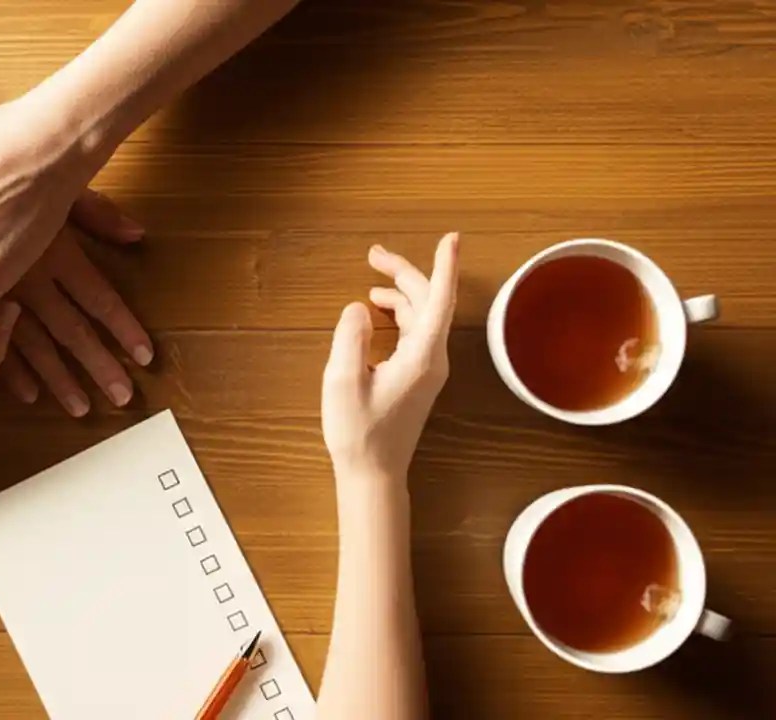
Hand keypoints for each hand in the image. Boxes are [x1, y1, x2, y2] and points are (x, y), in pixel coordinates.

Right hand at [1, 197, 153, 416]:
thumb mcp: (48, 184)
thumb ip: (96, 213)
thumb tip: (138, 234)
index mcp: (52, 251)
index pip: (99, 299)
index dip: (125, 329)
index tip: (145, 357)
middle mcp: (27, 281)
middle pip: (72, 332)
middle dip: (99, 367)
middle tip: (123, 397)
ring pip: (34, 348)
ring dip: (60, 380)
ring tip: (82, 409)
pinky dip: (11, 373)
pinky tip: (30, 395)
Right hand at [321, 232, 459, 481]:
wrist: (374, 474)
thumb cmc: (358, 432)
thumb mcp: (343, 380)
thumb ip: (350, 337)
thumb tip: (357, 308)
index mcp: (421, 355)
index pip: (438, 299)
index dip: (445, 265)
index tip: (451, 238)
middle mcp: (432, 358)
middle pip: (428, 302)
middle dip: (404, 273)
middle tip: (373, 254)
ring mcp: (428, 369)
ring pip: (422, 317)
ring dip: (400, 294)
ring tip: (372, 281)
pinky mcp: (419, 377)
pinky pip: (416, 334)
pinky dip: (400, 315)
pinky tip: (378, 314)